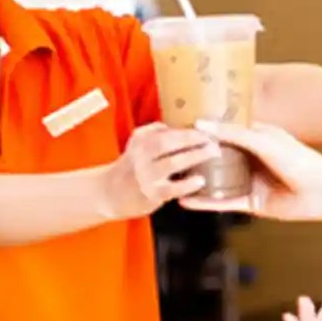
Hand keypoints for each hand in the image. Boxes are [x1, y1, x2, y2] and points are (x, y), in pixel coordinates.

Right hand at [101, 122, 218, 219]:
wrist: (107, 194)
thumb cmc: (130, 167)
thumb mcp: (137, 143)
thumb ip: (155, 131)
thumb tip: (178, 125)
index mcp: (141, 141)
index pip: (166, 132)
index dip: (188, 131)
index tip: (208, 129)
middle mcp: (141, 156)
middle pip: (168, 143)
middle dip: (193, 139)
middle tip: (214, 139)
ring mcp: (146, 176)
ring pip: (173, 163)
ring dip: (195, 156)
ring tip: (214, 153)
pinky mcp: (151, 195)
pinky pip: (172, 188)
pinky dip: (188, 184)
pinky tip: (201, 180)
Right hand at [178, 121, 321, 220]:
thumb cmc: (299, 160)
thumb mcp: (263, 141)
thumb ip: (233, 133)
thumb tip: (203, 124)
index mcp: (256, 138)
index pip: (224, 130)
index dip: (205, 128)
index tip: (180, 124)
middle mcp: (251, 158)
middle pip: (218, 156)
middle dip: (196, 154)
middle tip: (167, 151)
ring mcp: (249, 181)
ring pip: (217, 179)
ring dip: (197, 179)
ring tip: (169, 176)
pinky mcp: (250, 202)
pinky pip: (222, 202)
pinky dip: (204, 201)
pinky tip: (184, 200)